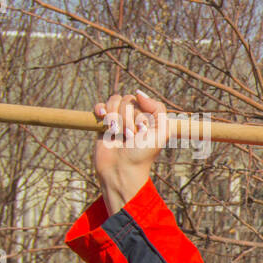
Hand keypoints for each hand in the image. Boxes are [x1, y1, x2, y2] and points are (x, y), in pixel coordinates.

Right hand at [93, 89, 166, 214]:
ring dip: (114, 117)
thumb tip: (138, 93)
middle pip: (127, 100)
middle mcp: (134, 116)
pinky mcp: (103, 123)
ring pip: (113, 101)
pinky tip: (102, 118)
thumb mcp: (161, 133)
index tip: (141, 131)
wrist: (121, 169)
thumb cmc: (143, 154)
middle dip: (127, 118)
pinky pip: (100, 106)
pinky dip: (100, 109)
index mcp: (149, 117)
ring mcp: (119, 119)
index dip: (140, 115)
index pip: (142, 101)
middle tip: (129, 136)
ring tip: (117, 133)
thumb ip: (158, 109)